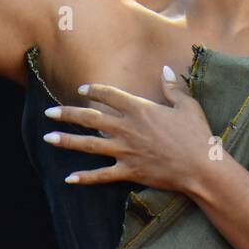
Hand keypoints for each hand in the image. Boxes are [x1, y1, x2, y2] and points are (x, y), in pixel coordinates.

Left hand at [44, 65, 214, 193]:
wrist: (201, 166)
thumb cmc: (197, 134)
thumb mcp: (187, 105)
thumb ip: (174, 87)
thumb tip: (166, 69)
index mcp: (140, 109)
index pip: (110, 95)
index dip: (94, 91)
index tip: (81, 89)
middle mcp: (128, 128)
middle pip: (91, 118)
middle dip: (67, 114)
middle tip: (48, 112)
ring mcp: (126, 150)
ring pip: (89, 145)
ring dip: (67, 141)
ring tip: (47, 138)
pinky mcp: (129, 171)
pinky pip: (102, 175)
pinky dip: (85, 178)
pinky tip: (68, 178)